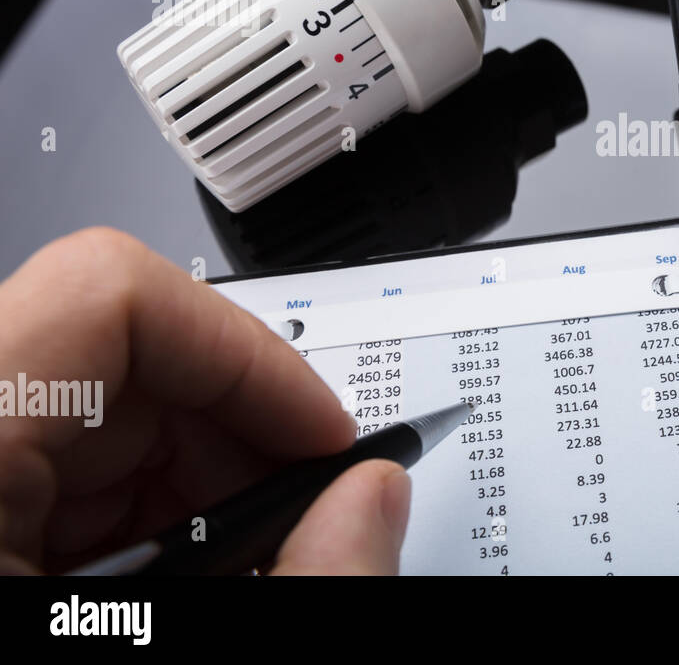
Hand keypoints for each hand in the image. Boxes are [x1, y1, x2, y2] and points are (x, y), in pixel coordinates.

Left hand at [0, 228, 410, 574]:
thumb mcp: (158, 650)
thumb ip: (296, 581)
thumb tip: (370, 501)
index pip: (107, 294)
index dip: (244, 352)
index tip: (320, 431)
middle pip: (121, 352)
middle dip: (239, 430)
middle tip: (301, 511)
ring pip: (100, 407)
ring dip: (200, 480)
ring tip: (244, 559)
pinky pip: (61, 465)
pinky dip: (145, 514)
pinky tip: (179, 575)